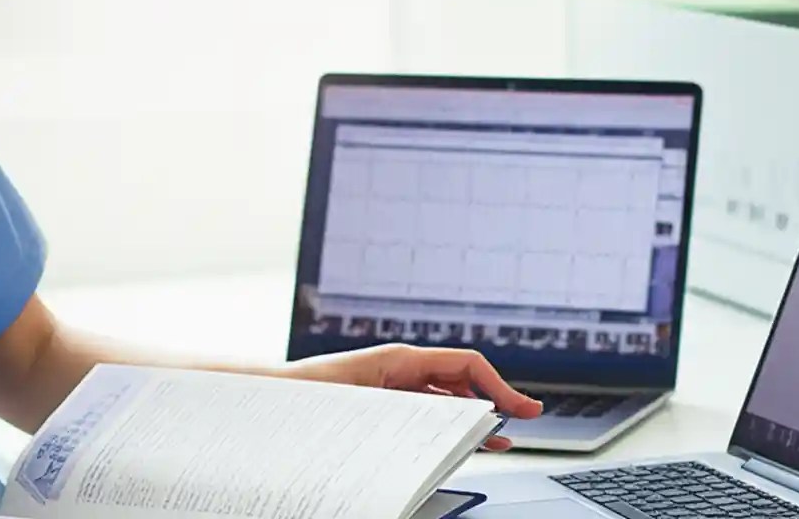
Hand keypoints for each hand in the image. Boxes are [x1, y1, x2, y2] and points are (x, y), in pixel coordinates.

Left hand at [286, 344, 543, 450]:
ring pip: (445, 398)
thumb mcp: (371, 403)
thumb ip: (418, 409)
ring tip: (497, 438)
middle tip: (523, 421)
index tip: (524, 408)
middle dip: (493, 401)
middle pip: (461, 381)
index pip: (468, 364)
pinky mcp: (382, 401)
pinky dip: (446, 423)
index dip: (501, 386)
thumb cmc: (313, 391)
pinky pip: (425, 409)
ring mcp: (392, 384)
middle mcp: (400, 368)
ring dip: (472, 416)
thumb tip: (459, 421)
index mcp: (402, 358)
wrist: (274, 396)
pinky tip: (458, 440)